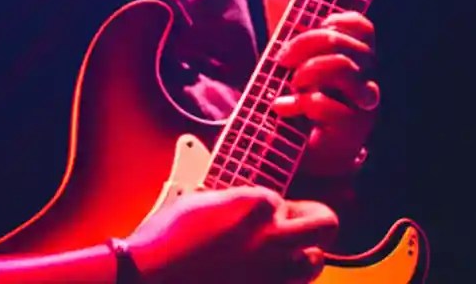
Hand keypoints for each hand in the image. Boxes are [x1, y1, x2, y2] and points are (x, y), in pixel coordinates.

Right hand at [126, 187, 336, 283]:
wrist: (151, 278)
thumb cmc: (166, 241)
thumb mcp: (199, 201)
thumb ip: (235, 202)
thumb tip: (254, 208)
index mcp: (254, 206)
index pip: (281, 199)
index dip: (269, 206)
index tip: (257, 213)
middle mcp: (272, 238)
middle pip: (325, 223)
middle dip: (316, 219)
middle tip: (302, 222)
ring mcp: (272, 273)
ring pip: (314, 261)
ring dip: (303, 254)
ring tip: (284, 254)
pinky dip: (281, 281)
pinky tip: (263, 277)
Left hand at [263, 0, 379, 176]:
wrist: (297, 152)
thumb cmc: (298, 97)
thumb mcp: (287, 54)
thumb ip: (284, 21)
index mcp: (354, 54)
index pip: (361, 25)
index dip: (335, 21)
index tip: (308, 30)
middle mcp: (365, 76)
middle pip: (347, 42)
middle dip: (307, 44)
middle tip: (281, 59)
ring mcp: (363, 104)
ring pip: (345, 67)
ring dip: (308, 71)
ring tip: (289, 84)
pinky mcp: (352, 130)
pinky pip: (330, 105)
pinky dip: (301, 104)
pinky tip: (284, 109)